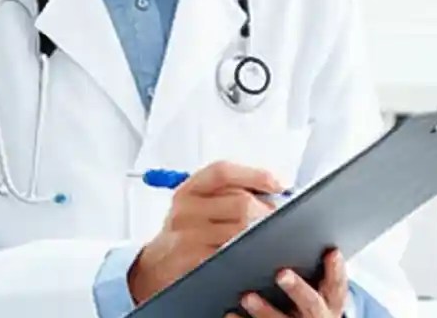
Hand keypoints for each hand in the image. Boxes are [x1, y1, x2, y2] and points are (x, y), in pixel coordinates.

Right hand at [129, 161, 282, 302]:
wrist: (155, 265)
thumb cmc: (187, 231)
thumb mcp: (197, 204)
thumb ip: (228, 193)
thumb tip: (274, 192)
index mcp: (190, 189)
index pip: (223, 172)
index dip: (255, 174)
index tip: (279, 184)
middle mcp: (186, 208)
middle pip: (240, 203)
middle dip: (267, 212)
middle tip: (281, 221)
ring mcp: (188, 235)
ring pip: (240, 231)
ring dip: (261, 235)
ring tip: (271, 238)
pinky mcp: (192, 260)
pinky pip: (230, 255)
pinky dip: (248, 254)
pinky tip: (255, 255)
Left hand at [234, 249, 348, 317]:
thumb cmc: (303, 297)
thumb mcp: (316, 286)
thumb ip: (309, 266)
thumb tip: (291, 231)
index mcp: (331, 301)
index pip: (337, 285)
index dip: (336, 270)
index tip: (331, 252)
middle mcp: (318, 317)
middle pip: (312, 305)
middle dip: (297, 289)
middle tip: (281, 273)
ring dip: (265, 311)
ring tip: (247, 296)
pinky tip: (230, 313)